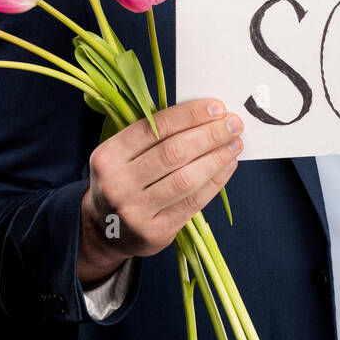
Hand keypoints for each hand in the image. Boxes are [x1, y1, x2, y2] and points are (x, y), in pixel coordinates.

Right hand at [77, 99, 242, 282]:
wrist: (105, 230)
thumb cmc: (122, 181)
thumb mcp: (122, 155)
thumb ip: (154, 136)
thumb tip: (204, 115)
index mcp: (108, 156)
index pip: (155, 128)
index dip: (189, 115)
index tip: (217, 107)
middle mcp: (118, 184)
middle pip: (173, 152)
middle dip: (209, 134)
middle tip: (234, 123)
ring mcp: (135, 211)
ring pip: (186, 179)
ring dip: (216, 158)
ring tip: (235, 144)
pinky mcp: (155, 233)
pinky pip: (192, 202)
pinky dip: (215, 182)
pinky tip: (227, 167)